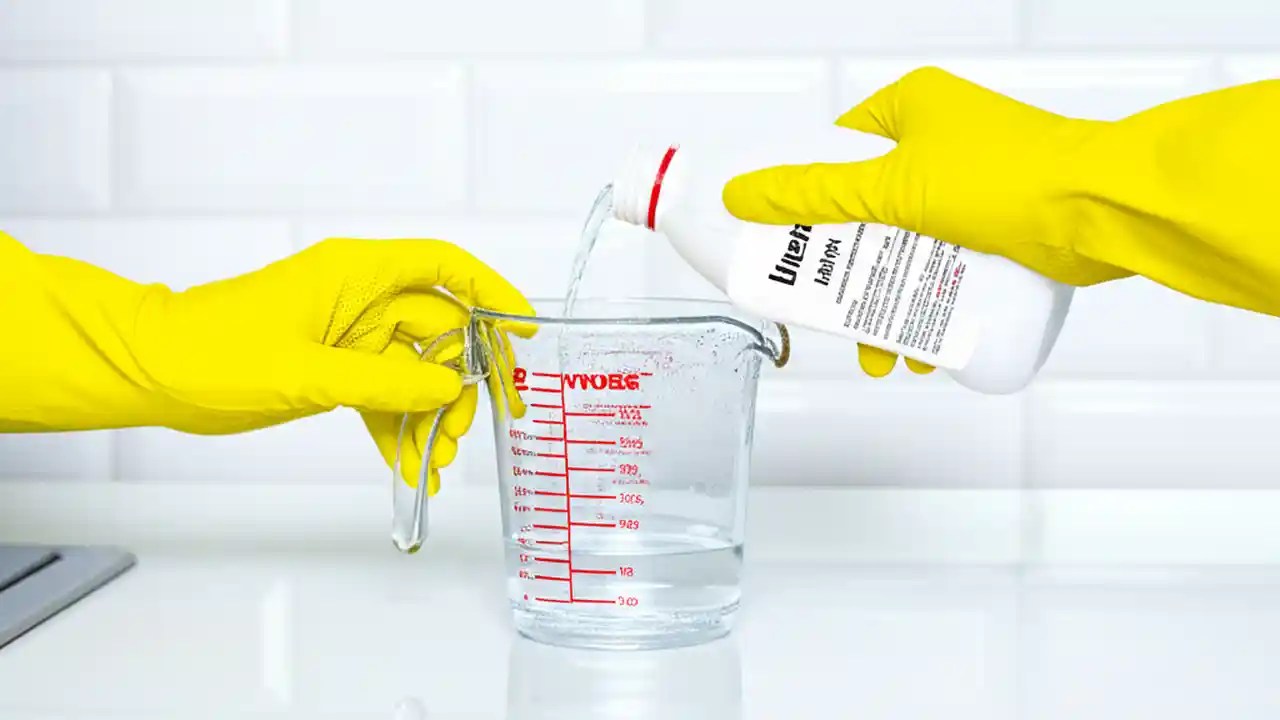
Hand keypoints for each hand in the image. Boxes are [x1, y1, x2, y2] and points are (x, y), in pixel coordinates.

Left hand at [131, 238, 531, 493]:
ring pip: (415, 373)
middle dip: (460, 383)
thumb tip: (448, 387)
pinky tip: (412, 468)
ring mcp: (350, 339)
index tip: (522, 330)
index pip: (444, 267)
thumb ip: (384, 380)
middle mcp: (361, 300)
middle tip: (463, 429)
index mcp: (356, 273)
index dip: (492, 291)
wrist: (155, 372)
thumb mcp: (306, 370)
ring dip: (432, 416)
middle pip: (440, 331)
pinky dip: (400, 431)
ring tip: (436, 461)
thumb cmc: (214, 349)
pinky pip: (385, 398)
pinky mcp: (336, 373)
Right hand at [722, 67, 1131, 376]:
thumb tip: (743, 194)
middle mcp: (939, 142)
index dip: (804, 205)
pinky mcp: (997, 229)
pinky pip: (944, 269)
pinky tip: (922, 350)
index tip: (782, 248)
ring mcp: (971, 188)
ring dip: (887, 304)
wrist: (1104, 210)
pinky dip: (928, 307)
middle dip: (847, 275)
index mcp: (910, 110)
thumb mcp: (892, 186)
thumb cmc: (1010, 177)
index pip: (834, 153)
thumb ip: (813, 194)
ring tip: (881, 353)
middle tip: (827, 316)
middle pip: (865, 215)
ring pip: (905, 250)